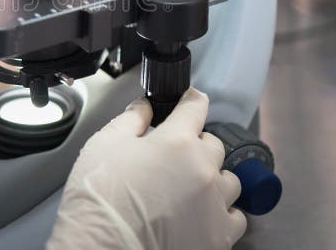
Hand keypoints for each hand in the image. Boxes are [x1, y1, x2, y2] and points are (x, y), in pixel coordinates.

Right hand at [48, 88, 245, 249]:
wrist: (103, 247)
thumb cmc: (100, 198)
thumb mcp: (105, 144)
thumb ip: (131, 119)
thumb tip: (144, 107)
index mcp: (177, 141)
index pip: (195, 107)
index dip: (190, 101)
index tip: (190, 101)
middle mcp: (203, 169)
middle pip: (214, 144)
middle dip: (196, 144)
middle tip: (173, 156)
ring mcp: (214, 205)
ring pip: (229, 181)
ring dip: (212, 178)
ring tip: (188, 188)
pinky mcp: (219, 236)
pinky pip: (235, 217)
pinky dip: (221, 212)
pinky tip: (200, 215)